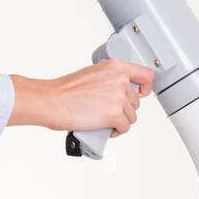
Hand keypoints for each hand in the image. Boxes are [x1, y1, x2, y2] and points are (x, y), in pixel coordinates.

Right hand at [9, 60, 155, 135]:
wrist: (52, 101)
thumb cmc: (66, 90)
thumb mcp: (93, 74)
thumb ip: (111, 79)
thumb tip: (121, 91)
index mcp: (116, 67)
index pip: (146, 75)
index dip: (145, 87)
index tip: (141, 93)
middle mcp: (120, 80)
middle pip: (136, 101)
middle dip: (124, 109)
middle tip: (108, 111)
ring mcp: (119, 98)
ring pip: (131, 116)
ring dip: (120, 121)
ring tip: (105, 120)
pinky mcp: (115, 115)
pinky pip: (124, 127)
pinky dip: (116, 131)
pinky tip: (106, 129)